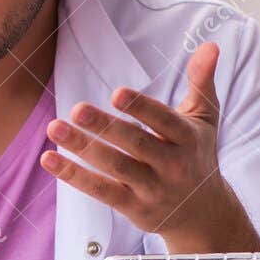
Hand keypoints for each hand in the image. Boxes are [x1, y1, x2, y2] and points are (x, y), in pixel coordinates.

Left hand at [40, 42, 242, 243]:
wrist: (204, 214)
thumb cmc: (197, 156)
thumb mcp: (205, 119)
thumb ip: (201, 82)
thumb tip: (210, 45)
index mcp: (188, 138)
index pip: (164, 121)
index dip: (141, 108)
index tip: (117, 94)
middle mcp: (172, 164)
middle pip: (136, 144)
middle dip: (105, 127)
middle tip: (77, 110)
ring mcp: (152, 188)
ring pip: (115, 167)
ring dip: (82, 148)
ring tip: (54, 128)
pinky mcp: (134, 208)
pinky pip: (101, 191)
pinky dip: (74, 176)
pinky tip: (49, 159)